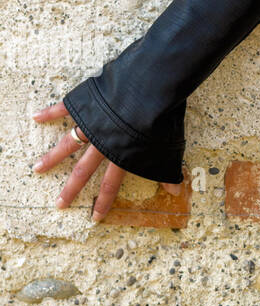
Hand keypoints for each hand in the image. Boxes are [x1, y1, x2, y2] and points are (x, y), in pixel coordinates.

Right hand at [32, 101, 181, 221]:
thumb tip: (177, 191)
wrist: (151, 87)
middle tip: (58, 204)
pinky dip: (50, 113)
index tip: (94, 218)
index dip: (105, 201)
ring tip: (37, 169)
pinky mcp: (87, 104)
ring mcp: (92, 123)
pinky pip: (65, 109)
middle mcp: (103, 142)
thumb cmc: (163, 116)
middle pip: (83, 171)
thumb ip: (169, 168)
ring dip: (52, 158)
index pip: (111, 184)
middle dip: (71, 189)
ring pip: (68, 145)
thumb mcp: (171, 145)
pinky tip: (36, 117)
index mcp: (122, 153)